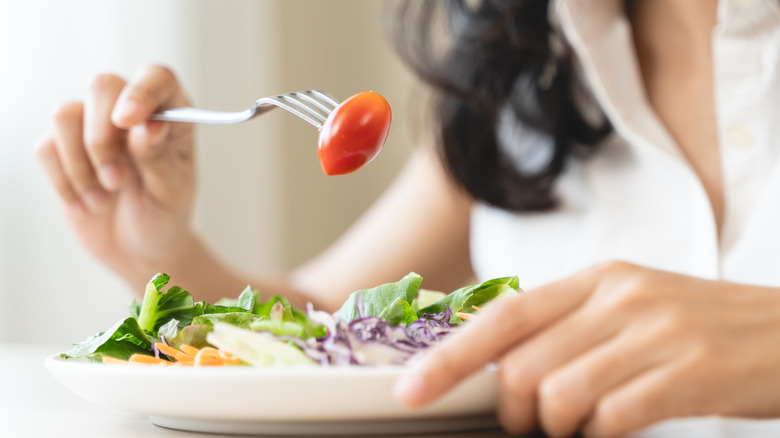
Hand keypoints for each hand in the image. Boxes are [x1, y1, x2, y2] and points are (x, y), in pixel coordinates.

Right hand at [37, 65, 195, 284]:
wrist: (139, 251)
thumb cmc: (165, 216)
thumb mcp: (172, 193)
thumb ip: (160, 158)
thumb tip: (146, 126)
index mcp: (171, 115)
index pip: (157, 78)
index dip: (141, 91)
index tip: (127, 121)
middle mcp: (131, 111)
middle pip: (102, 85)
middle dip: (102, 138)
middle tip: (116, 181)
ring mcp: (93, 126)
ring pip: (66, 113)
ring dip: (81, 164)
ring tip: (104, 198)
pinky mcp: (62, 147)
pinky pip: (46, 147)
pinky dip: (65, 181)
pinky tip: (88, 204)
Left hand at [395, 261, 779, 436]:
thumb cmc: (703, 327)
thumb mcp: (633, 307)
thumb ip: (570, 325)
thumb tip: (503, 363)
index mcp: (598, 279)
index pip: (505, 314)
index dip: (451, 355)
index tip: (412, 389)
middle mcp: (620, 298)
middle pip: (523, 364)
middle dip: (512, 410)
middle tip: (531, 422)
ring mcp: (656, 333)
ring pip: (559, 395)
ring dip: (557, 426)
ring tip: (581, 425)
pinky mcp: (689, 373)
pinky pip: (611, 418)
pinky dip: (599, 435)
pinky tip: (616, 428)